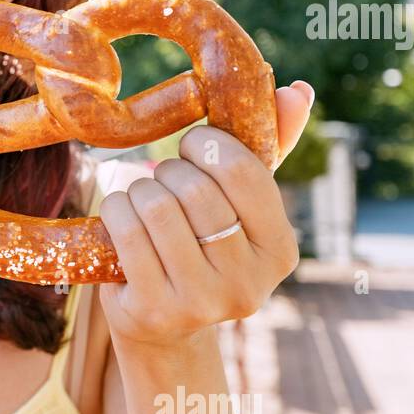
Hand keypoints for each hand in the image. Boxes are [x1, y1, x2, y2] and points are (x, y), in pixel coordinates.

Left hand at [97, 81, 314, 351]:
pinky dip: (116, 209)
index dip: (209, 145)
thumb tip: (298, 89)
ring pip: (157, 207)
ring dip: (139, 190)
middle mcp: (249, 284)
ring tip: (142, 199)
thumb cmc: (204, 246)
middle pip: (196, 190)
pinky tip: (120, 214)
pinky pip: (126, 232)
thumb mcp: (240, 203)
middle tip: (163, 178)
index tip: (194, 147)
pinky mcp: (154, 311)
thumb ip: (269, 147)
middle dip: (170, 170)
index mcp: (281, 251)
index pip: (245, 172)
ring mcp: (201, 303)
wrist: (163, 324)